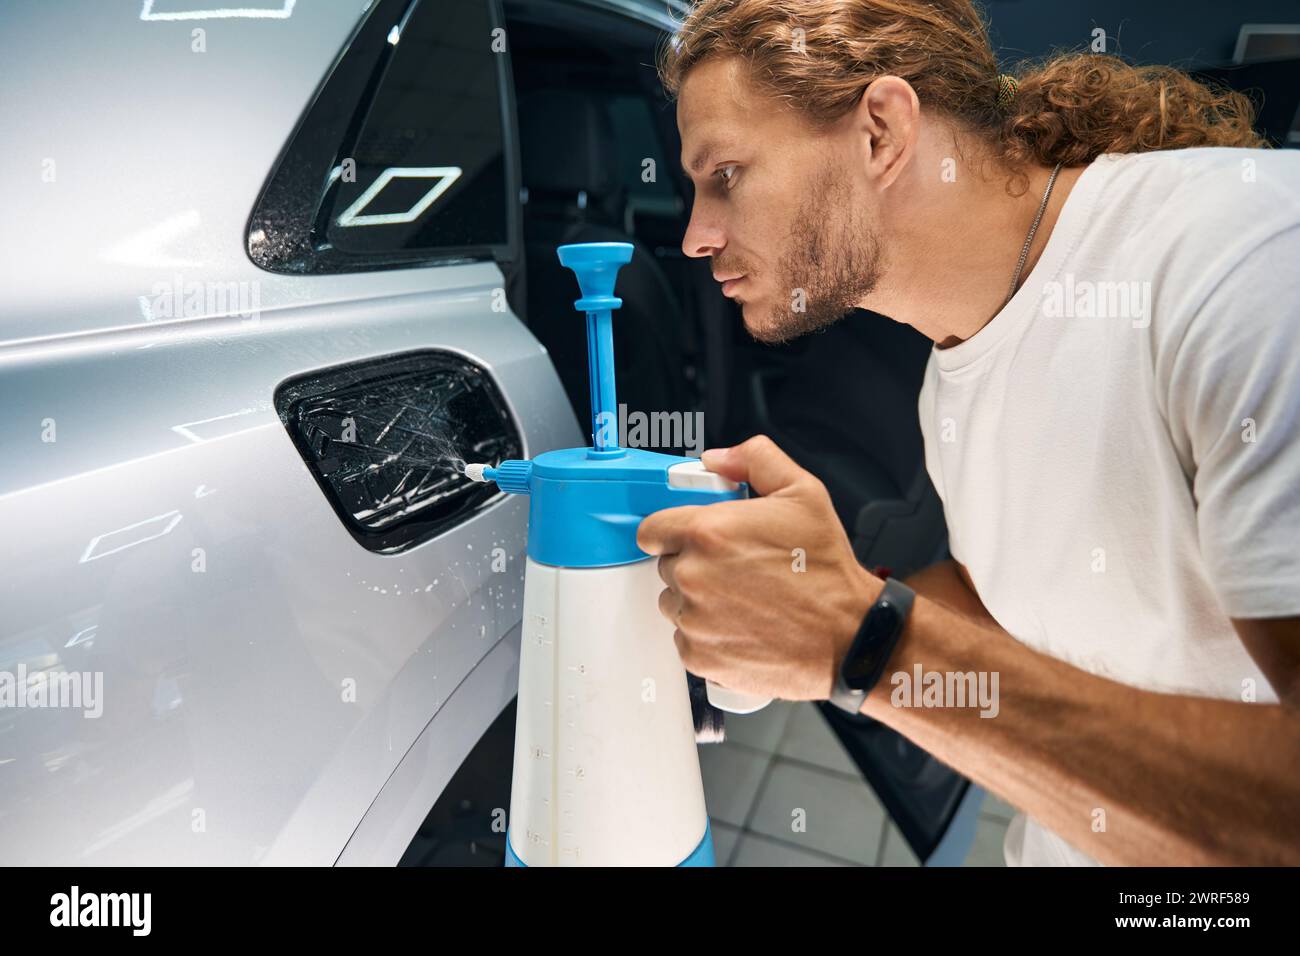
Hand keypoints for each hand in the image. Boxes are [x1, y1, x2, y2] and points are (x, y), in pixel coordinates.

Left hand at [637, 435, 881, 700]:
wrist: (848, 636)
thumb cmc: (827, 572)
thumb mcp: (804, 493)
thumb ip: (755, 460)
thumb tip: (718, 459)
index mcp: (709, 533)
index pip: (651, 529)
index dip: (670, 531)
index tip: (687, 538)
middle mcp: (693, 576)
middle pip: (667, 565)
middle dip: (694, 563)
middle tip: (735, 568)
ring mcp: (694, 620)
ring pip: (675, 603)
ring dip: (698, 600)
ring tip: (742, 598)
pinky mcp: (700, 656)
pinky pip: (687, 639)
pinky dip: (708, 635)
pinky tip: (742, 625)